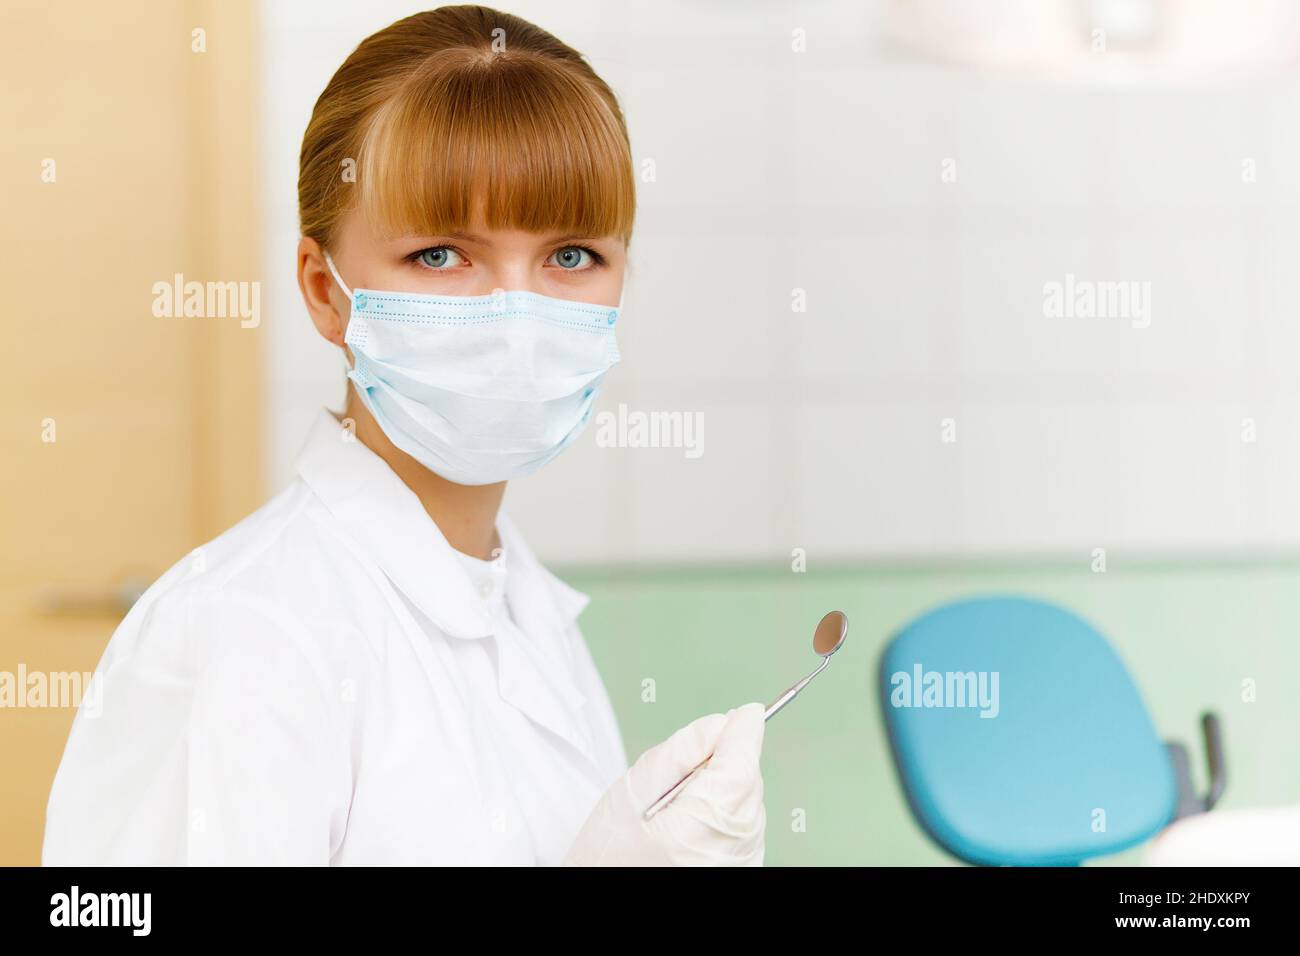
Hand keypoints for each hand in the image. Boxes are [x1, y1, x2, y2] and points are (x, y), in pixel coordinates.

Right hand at [563, 702, 765, 865]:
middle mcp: (734, 847)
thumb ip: (680, 750)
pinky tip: (691, 828)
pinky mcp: (745, 867)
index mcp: (703, 823)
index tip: (744, 712)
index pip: (743, 762)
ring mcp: (744, 861)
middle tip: (675, 783)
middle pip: (747, 777)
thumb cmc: (610, 851)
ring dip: (722, 791)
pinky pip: (744, 822)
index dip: (743, 731)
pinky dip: (724, 814)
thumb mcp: (632, 789)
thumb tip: (722, 723)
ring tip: (677, 812)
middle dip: (720, 764)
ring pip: (747, 798)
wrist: (602, 896)